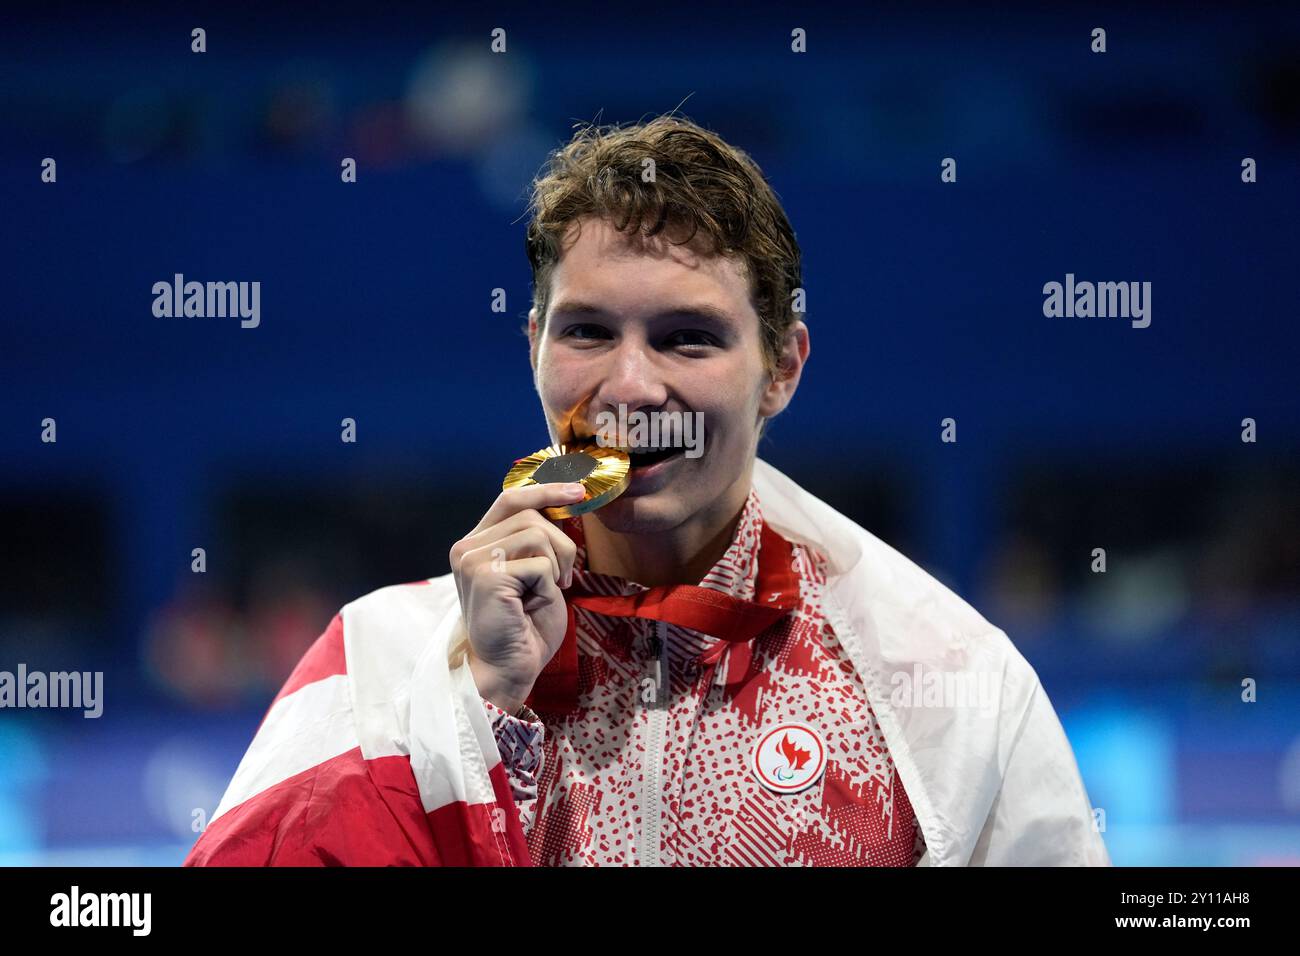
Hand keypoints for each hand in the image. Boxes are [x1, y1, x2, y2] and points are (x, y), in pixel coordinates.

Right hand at [450, 481, 582, 712]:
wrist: (509, 669)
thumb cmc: (526, 626)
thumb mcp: (534, 572)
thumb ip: (536, 539)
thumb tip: (563, 501)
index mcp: (476, 544)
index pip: (511, 499)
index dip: (546, 490)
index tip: (579, 491)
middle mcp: (467, 547)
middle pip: (530, 514)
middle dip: (561, 543)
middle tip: (565, 577)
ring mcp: (472, 560)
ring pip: (537, 534)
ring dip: (557, 564)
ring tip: (549, 591)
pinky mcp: (485, 577)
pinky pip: (539, 563)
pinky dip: (549, 585)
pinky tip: (536, 604)